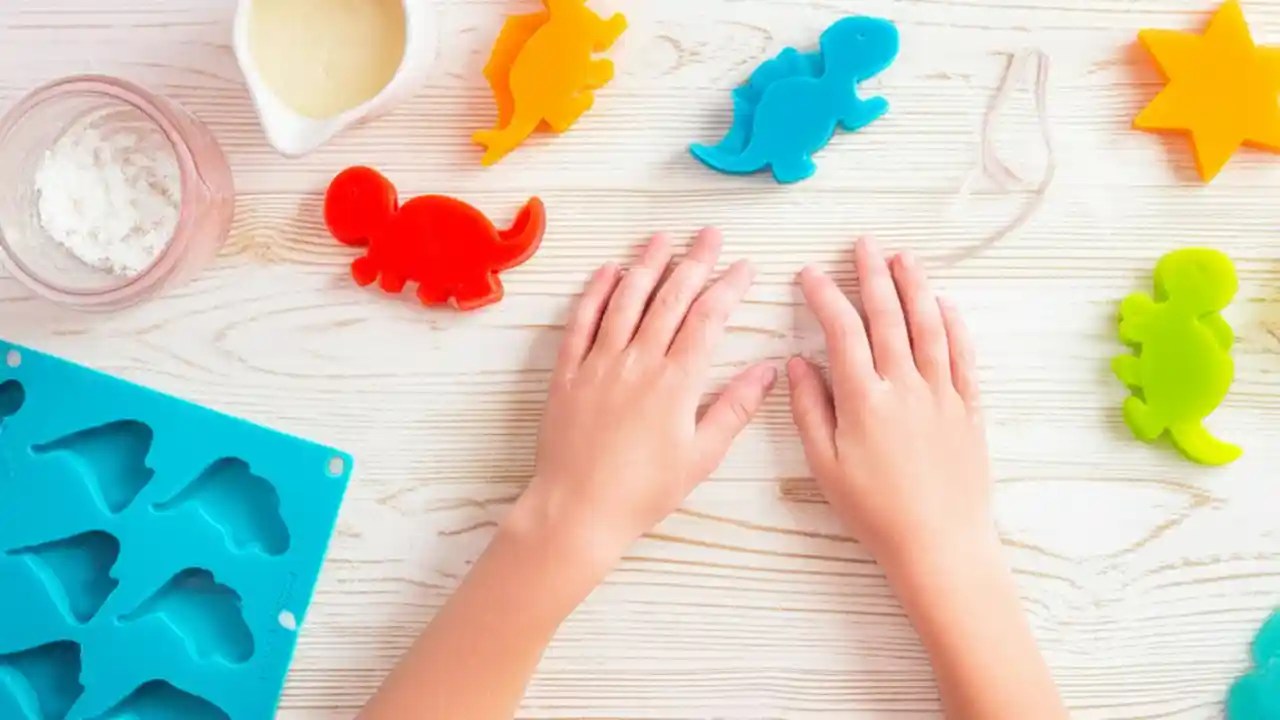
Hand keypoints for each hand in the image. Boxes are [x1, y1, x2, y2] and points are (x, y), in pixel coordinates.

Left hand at [513, 228, 777, 571]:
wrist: (577, 510)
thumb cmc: (643, 492)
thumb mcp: (700, 457)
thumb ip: (733, 409)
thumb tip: (767, 371)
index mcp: (676, 383)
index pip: (708, 319)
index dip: (729, 287)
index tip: (745, 267)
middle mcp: (638, 362)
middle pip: (670, 299)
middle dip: (694, 261)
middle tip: (710, 234)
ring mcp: (599, 363)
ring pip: (625, 300)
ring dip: (646, 265)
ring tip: (662, 238)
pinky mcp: (568, 373)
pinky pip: (581, 322)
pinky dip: (596, 292)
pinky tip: (608, 271)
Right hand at [787, 237, 991, 579]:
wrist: (939, 544)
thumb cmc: (874, 511)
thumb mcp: (825, 465)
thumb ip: (809, 409)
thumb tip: (797, 362)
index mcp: (864, 399)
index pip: (842, 331)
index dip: (824, 296)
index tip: (811, 274)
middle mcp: (905, 386)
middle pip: (889, 316)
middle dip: (873, 275)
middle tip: (864, 244)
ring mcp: (942, 394)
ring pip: (929, 326)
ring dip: (915, 287)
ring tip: (904, 258)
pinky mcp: (969, 409)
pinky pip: (963, 356)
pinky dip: (954, 325)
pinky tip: (944, 305)